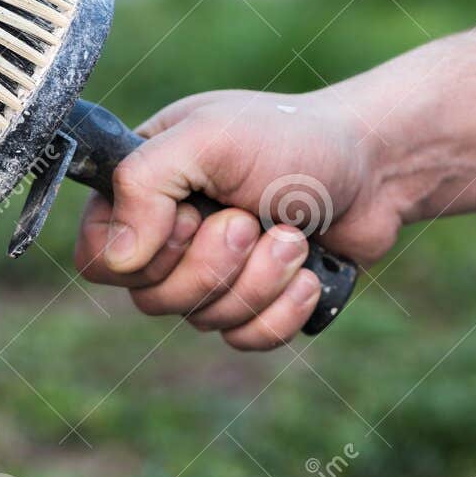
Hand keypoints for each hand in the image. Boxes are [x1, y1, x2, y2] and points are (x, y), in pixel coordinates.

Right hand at [72, 89, 400, 349]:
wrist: (377, 166)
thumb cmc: (293, 138)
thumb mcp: (210, 137)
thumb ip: (145, 184)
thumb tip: (118, 260)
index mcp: (143, 190)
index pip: (99, 258)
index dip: (142, 255)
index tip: (190, 216)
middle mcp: (169, 236)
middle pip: (152, 300)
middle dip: (215, 264)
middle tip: (251, 217)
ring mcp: (212, 274)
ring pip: (204, 320)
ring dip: (259, 279)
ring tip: (292, 234)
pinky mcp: (255, 303)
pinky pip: (245, 339)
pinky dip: (282, 310)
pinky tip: (307, 275)